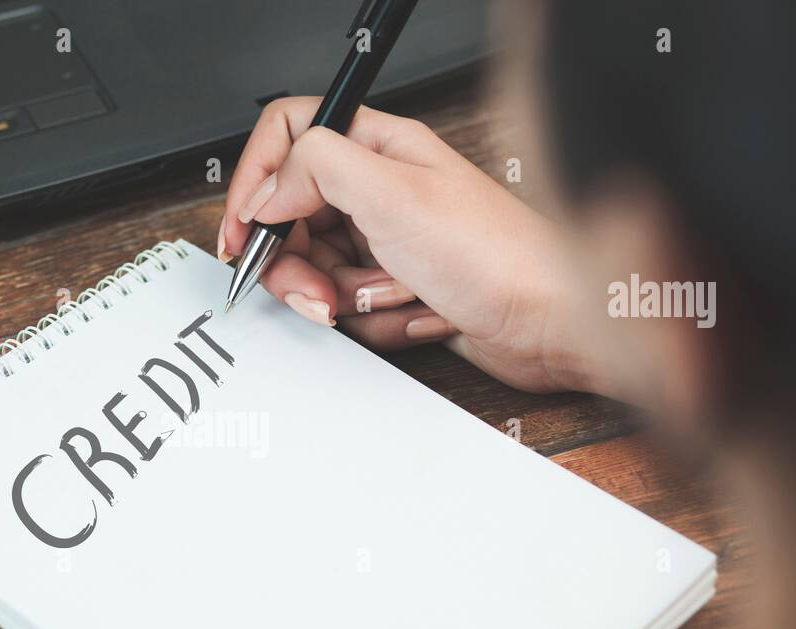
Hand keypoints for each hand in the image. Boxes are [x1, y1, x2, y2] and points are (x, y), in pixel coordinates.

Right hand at [219, 98, 589, 393]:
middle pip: (290, 217)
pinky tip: (417, 312)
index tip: (244, 231)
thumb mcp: (394, 194)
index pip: (289, 137)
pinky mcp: (395, 289)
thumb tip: (265, 189)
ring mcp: (385, 242)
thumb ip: (316, 170)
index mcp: (377, 148)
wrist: (551, 324)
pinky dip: (375, 320)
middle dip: (297, 263)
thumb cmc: (498, 254)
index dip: (254, 181)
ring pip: (316, 270)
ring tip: (389, 297)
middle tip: (316, 289)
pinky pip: (348, 308)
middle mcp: (378, 191)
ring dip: (345, 296)